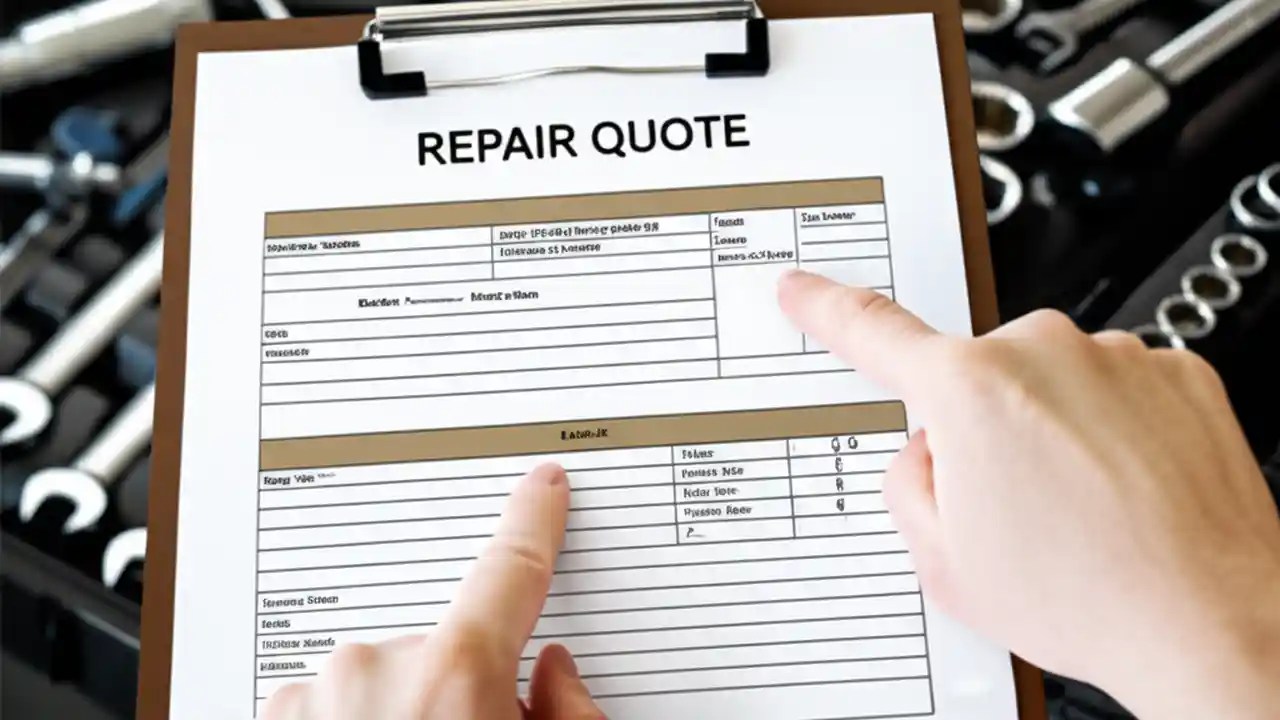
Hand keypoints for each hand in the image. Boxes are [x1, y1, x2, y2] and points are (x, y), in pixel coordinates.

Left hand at [261, 463, 602, 719]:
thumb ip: (569, 713)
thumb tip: (555, 674)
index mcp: (457, 674)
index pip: (513, 571)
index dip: (535, 523)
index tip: (543, 488)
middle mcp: (380, 668)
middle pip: (446, 644)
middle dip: (461, 686)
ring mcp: (320, 691)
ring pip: (386, 675)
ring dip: (402, 709)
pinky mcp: (280, 712)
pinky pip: (332, 698)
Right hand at [777, 270, 1279, 718]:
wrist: (1212, 623)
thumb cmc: (1089, 597)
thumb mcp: (942, 562)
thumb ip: (906, 483)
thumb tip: (926, 453)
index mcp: (968, 392)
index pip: (872, 332)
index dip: (825, 307)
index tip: (803, 287)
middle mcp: (1043, 353)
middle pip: (975, 378)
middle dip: (978, 431)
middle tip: (1012, 507)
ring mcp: (1118, 359)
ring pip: (1050, 384)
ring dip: (1051, 431)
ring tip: (1080, 511)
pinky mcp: (1179, 374)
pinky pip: (1116, 390)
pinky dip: (1113, 432)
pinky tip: (1124, 491)